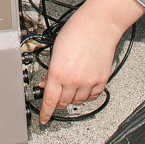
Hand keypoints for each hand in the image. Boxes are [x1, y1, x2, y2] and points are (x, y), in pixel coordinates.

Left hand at [38, 0, 144, 123]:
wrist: (98, 24)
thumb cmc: (76, 31)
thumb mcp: (55, 50)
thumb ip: (51, 71)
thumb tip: (46, 84)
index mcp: (58, 73)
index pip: (49, 101)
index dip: (45, 113)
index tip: (43, 119)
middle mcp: (73, 80)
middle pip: (63, 103)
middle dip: (57, 101)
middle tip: (56, 95)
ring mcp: (88, 82)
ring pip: (77, 102)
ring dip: (72, 98)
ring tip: (71, 85)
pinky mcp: (101, 81)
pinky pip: (92, 96)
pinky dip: (87, 95)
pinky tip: (84, 86)